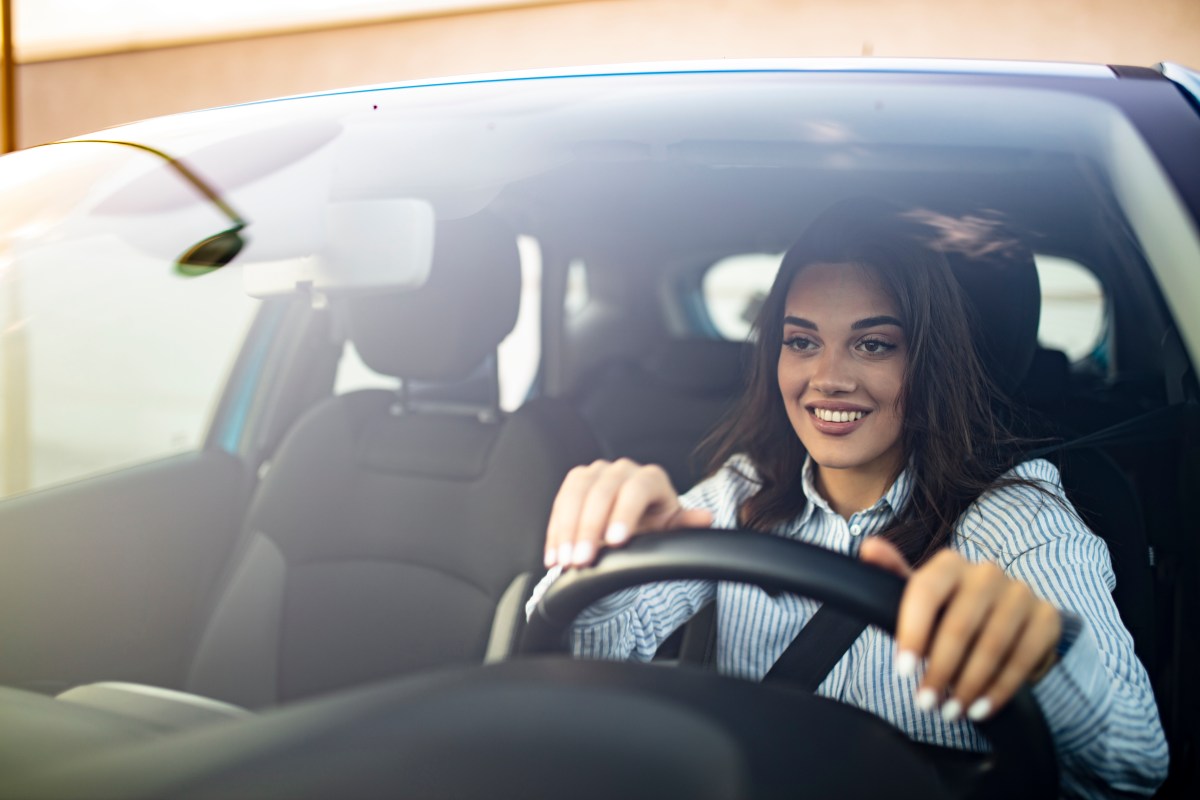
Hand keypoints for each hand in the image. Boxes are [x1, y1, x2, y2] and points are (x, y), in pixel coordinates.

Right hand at [545, 459, 713, 568]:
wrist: (635, 523)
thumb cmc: (654, 525)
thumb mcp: (670, 529)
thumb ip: (684, 525)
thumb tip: (705, 518)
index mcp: (650, 478)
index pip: (636, 490)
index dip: (624, 514)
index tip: (615, 542)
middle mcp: (622, 469)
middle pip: (601, 492)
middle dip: (589, 528)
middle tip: (582, 560)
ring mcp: (596, 472)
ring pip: (576, 493)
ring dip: (566, 529)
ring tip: (562, 560)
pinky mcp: (575, 482)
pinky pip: (560, 501)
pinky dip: (555, 530)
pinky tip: (552, 554)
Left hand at [859, 537, 1061, 722]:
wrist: (1009, 621)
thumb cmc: (952, 610)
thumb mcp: (923, 597)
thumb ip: (894, 575)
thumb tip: (868, 549)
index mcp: (950, 564)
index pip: (925, 591)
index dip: (912, 632)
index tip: (902, 670)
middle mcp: (987, 573)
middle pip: (959, 626)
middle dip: (940, 671)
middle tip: (924, 703)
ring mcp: (1020, 593)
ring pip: (991, 646)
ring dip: (968, 685)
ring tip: (950, 712)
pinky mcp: (1046, 618)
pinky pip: (1023, 659)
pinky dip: (999, 689)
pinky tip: (979, 709)